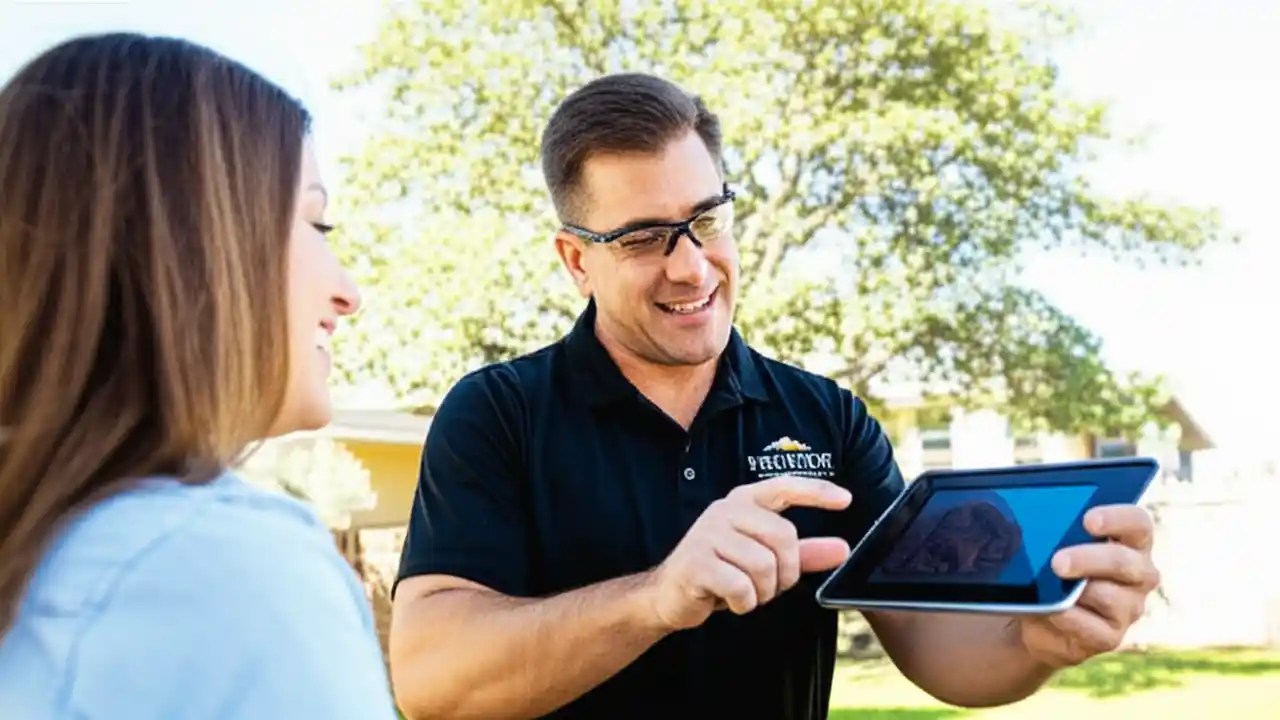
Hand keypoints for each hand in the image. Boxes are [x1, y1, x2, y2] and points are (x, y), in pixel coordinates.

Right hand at [640, 475, 852, 630]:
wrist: (669, 594)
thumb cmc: (721, 572)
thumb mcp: (764, 558)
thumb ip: (803, 553)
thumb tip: (843, 549)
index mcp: (742, 502)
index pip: (784, 486)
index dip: (816, 491)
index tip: (846, 500)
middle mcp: (725, 510)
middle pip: (784, 537)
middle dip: (785, 572)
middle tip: (768, 585)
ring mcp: (707, 534)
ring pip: (764, 566)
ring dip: (763, 592)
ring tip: (745, 592)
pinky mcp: (696, 562)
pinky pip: (741, 587)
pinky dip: (744, 603)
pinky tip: (730, 601)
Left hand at [1018, 504, 1160, 668]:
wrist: (1044, 621)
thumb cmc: (1055, 572)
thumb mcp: (1056, 549)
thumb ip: (1058, 534)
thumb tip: (1039, 521)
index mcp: (1130, 543)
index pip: (1138, 523)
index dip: (1117, 519)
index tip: (1088, 520)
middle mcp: (1139, 575)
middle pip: (1123, 561)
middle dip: (1088, 559)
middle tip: (1058, 562)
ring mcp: (1129, 608)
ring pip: (1109, 596)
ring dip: (1076, 591)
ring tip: (1050, 587)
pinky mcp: (1112, 637)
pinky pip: (1091, 627)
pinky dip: (1067, 618)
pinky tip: (1051, 611)